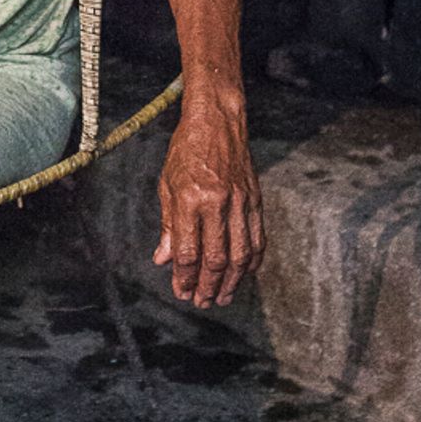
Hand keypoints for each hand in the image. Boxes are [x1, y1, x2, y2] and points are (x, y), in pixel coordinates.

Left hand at [154, 96, 264, 307]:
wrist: (217, 120)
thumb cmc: (187, 149)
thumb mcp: (168, 183)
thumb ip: (168, 224)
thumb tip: (163, 259)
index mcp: (190, 198)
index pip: (188, 250)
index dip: (184, 276)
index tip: (181, 290)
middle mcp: (217, 202)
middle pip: (216, 258)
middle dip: (208, 286)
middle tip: (201, 301)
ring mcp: (240, 202)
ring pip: (240, 254)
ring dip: (231, 282)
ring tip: (222, 297)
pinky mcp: (255, 199)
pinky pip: (257, 238)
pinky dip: (251, 261)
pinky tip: (244, 274)